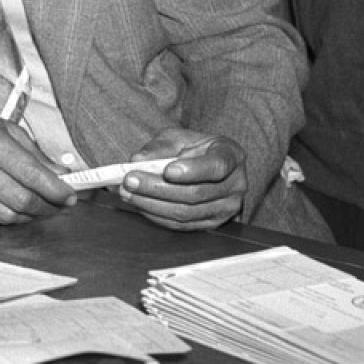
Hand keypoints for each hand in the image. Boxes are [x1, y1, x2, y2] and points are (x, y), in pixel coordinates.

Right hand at [0, 105, 74, 225]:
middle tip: (59, 205)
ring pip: (8, 216)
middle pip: (22, 200)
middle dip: (48, 207)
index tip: (71, 197)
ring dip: (30, 216)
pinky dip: (9, 218)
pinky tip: (16, 209)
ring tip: (39, 207)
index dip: (57, 191)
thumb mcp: (8, 130)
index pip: (33, 175)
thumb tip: (63, 177)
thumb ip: (36, 155)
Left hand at [113, 128, 247, 230]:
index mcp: (231, 156)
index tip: (167, 171)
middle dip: (158, 188)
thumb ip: (159, 146)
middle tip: (130, 180)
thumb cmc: (193, 148)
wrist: (204, 165)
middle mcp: (235, 184)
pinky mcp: (212, 224)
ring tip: (128, 193)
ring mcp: (226, 208)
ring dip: (152, 204)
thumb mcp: (178, 137)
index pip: (217, 166)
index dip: (192, 170)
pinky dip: (156, 216)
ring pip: (187, 212)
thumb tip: (137, 160)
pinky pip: (182, 225)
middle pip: (196, 193)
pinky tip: (139, 204)